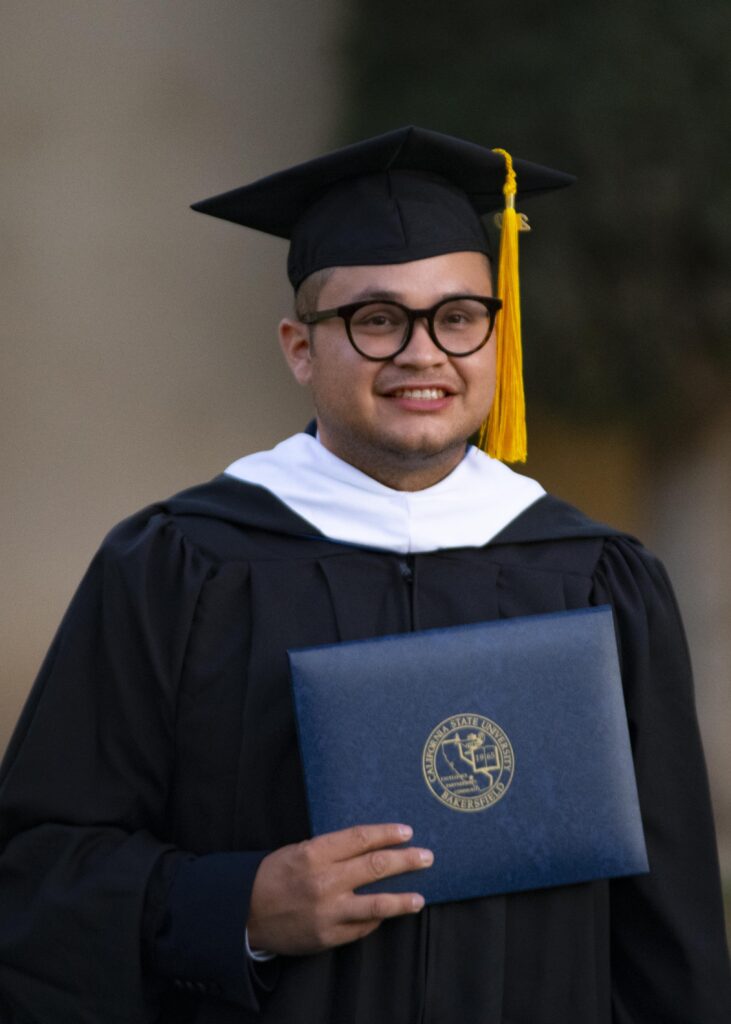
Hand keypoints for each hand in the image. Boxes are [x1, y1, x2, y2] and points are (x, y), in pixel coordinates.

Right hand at [246, 823, 431, 954]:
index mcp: (316, 853)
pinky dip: (376, 920)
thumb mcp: (300, 851)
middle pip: (376, 867)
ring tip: (420, 899)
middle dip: (406, 861)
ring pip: (377, 904)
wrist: (247, 913)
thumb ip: (333, 850)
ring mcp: (328, 911)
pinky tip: (387, 915)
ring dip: (403, 901)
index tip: (407, 832)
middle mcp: (325, 881)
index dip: (387, 833)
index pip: (361, 838)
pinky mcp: (328, 936)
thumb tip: (370, 847)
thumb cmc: (276, 875)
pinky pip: (362, 928)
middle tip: (426, 857)